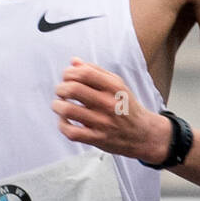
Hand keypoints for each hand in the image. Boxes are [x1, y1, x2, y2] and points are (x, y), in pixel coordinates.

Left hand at [51, 57, 168, 162]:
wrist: (142, 134)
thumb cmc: (126, 107)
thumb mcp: (117, 84)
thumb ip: (95, 71)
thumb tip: (73, 61)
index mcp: (114, 87)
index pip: (84, 73)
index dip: (69, 73)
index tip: (66, 76)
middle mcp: (108, 104)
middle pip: (73, 89)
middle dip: (60, 88)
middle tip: (61, 90)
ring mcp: (102, 122)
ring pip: (68, 110)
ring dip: (57, 105)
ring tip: (59, 104)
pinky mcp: (97, 139)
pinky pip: (71, 132)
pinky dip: (62, 124)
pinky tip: (64, 120)